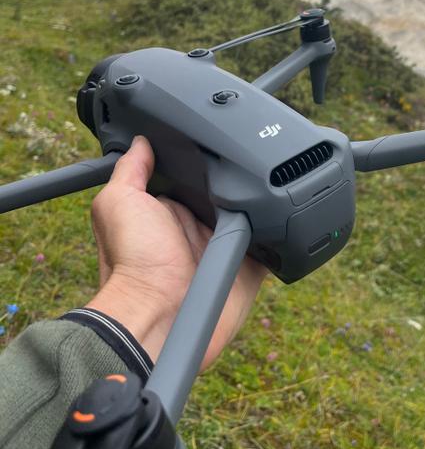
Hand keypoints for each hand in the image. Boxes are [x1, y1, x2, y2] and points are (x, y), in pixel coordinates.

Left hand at [86, 135, 266, 366]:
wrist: (158, 313)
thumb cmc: (131, 262)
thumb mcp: (117, 203)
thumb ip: (130, 169)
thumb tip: (141, 140)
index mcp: (170, 209)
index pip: (195, 175)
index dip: (205, 158)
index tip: (219, 134)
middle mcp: (200, 226)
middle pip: (230, 189)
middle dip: (240, 175)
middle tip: (250, 155)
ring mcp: (226, 246)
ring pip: (255, 212)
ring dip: (262, 199)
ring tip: (269, 179)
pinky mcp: (251, 265)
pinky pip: (275, 242)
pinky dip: (281, 230)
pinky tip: (283, 210)